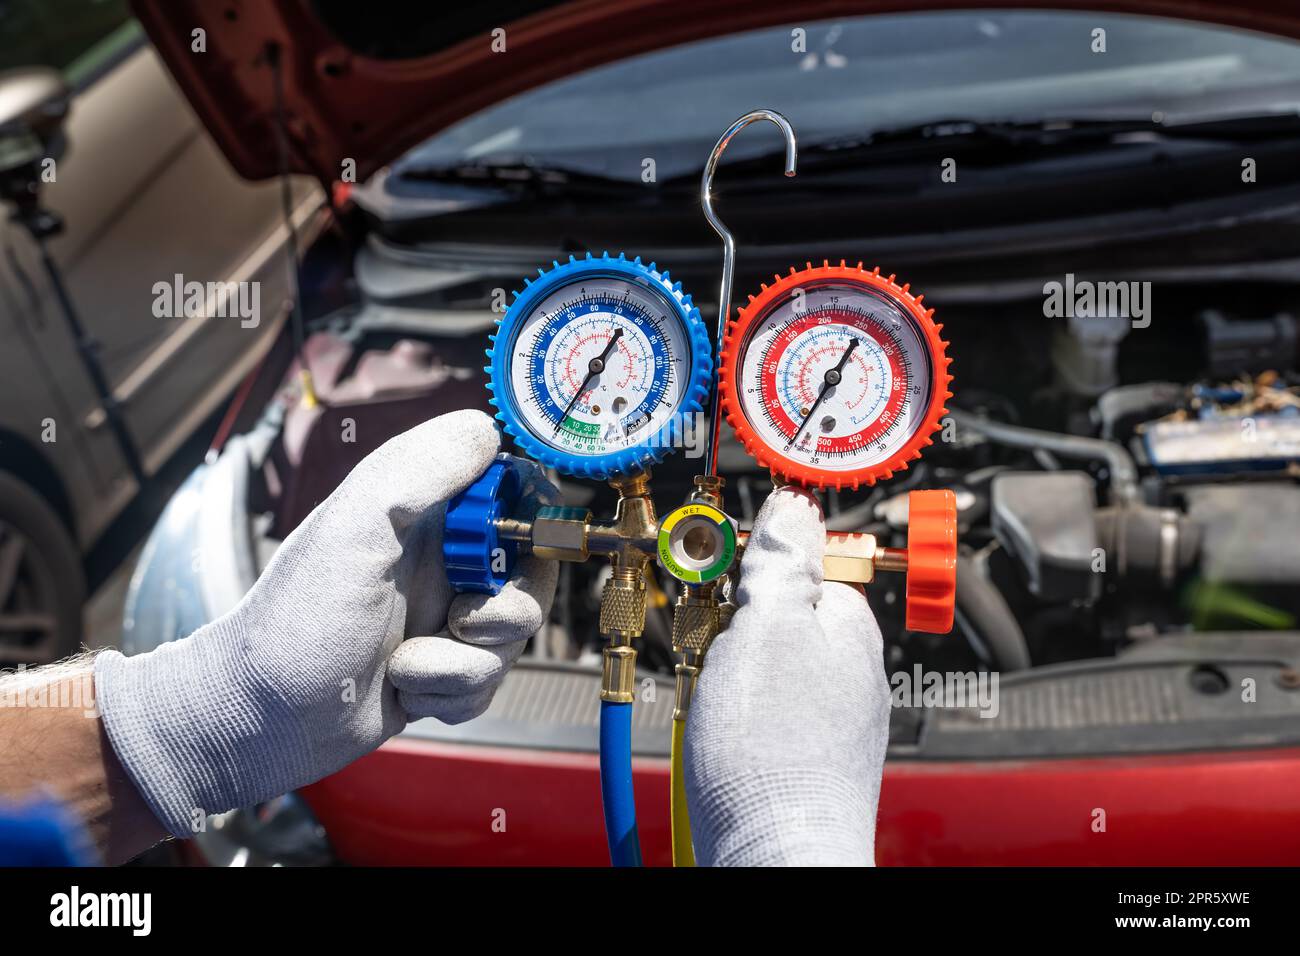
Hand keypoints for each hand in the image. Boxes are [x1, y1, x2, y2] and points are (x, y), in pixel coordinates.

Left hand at [94, 410, 556, 836]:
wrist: (263, 722)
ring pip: (511, 639)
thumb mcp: (352, 530)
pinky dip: (449, 694)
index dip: (524, 518)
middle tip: (462, 619)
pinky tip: (404, 691)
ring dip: (463, 663)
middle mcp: (437, 562)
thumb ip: (417, 470)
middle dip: (505, 609)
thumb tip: (484, 430)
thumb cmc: (293, 626)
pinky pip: (487, 683)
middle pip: (530, 573)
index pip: (506, 491)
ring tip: (406, 666)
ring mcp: (442, 619)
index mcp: (419, 514)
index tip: (507, 546)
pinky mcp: (443, 672)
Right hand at [684, 487, 890, 865]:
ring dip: (726, 673)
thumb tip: (793, 506)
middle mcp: (849, 676)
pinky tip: (718, 733)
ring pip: (764, 669)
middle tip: (709, 645)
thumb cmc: (775, 753)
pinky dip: (732, 717)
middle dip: (732, 627)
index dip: (757, 566)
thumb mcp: (768, 628)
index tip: (721, 574)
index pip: (807, 566)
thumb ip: (782, 564)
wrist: (773, 854)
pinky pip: (760, 716)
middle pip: (778, 620)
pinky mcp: (799, 762)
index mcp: (851, 630)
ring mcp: (827, 722)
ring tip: (710, 695)